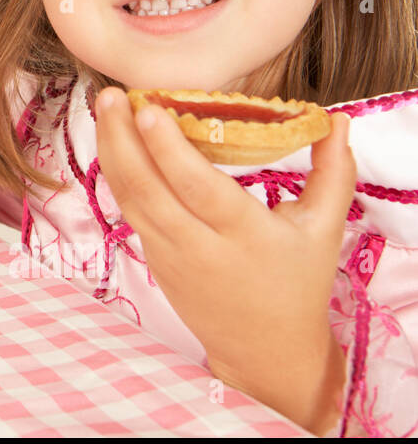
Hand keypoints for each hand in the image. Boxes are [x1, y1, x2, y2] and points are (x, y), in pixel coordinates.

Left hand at [95, 88, 352, 433]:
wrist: (263, 349)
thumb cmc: (296, 283)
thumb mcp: (322, 230)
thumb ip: (332, 174)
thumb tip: (337, 121)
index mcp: (245, 236)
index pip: (199, 188)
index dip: (169, 149)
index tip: (149, 109)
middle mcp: (199, 246)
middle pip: (149, 189)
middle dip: (123, 139)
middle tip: (112, 95)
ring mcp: (169, 254)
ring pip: (131, 198)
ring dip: (112, 150)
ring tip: (106, 106)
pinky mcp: (152, 258)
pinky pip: (130, 210)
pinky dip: (118, 173)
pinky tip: (113, 140)